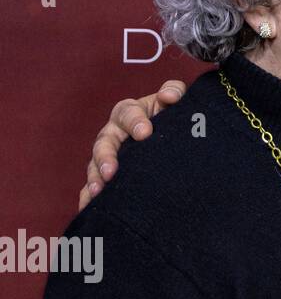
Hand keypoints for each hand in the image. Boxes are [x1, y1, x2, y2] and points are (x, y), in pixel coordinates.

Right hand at [79, 81, 187, 209]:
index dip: (135, 121)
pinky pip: (93, 187)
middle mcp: (113, 133)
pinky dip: (88, 197)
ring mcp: (107, 156)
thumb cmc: (170, 115)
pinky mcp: (106, 176)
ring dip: (95, 179)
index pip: (127, 113)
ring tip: (99, 191)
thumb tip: (169, 96)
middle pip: (104, 142)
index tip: (145, 133)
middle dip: (106, 157)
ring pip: (95, 166)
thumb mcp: (174, 100)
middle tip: (111, 171)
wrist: (172, 139)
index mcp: (129, 112)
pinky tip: (88, 207)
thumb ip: (174, 91)